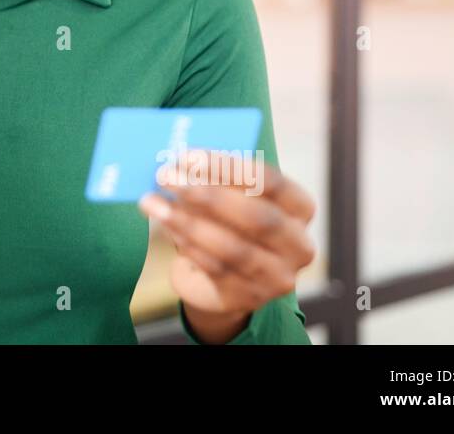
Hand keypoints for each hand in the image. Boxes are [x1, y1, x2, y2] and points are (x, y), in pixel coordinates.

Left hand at [137, 148, 314, 341]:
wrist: (223, 280)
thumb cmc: (228, 223)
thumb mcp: (232, 198)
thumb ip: (219, 179)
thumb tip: (181, 161)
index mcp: (300, 209)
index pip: (273, 183)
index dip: (230, 168)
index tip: (188, 155)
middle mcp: (298, 245)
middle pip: (257, 218)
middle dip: (208, 195)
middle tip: (166, 176)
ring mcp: (277, 277)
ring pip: (232, 247)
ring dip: (187, 221)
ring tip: (152, 202)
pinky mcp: (249, 297)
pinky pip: (215, 269)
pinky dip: (187, 244)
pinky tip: (165, 225)